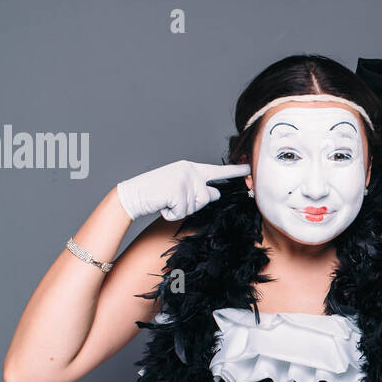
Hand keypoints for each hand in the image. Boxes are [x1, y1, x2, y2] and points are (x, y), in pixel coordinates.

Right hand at [115, 160, 250, 221]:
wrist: (133, 195)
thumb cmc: (156, 193)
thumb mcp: (180, 187)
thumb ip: (199, 189)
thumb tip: (216, 194)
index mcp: (191, 168)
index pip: (217, 171)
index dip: (235, 171)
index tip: (249, 169)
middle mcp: (190, 171)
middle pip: (208, 197)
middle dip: (194, 203)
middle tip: (173, 198)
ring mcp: (184, 180)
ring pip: (196, 206)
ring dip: (181, 209)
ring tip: (166, 200)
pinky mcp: (177, 191)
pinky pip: (183, 212)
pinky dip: (171, 213)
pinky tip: (162, 204)